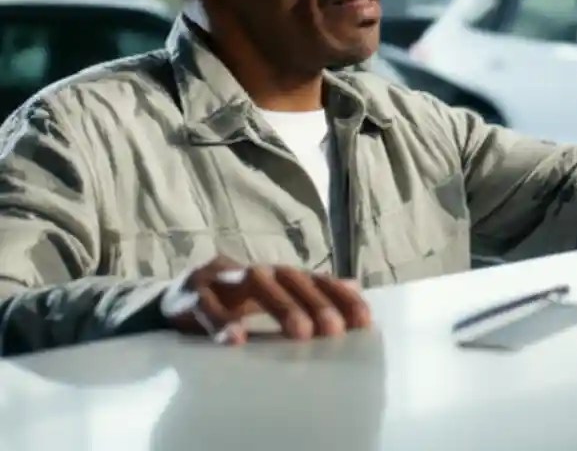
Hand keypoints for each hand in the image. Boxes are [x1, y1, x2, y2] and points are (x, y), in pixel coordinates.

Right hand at [159, 256, 372, 345]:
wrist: (175, 297)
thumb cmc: (234, 299)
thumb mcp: (275, 294)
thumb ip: (312, 291)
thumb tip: (355, 286)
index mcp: (278, 275)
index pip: (316, 280)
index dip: (341, 297)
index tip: (364, 321)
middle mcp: (256, 272)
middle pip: (290, 280)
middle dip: (315, 303)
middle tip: (334, 330)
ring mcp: (223, 280)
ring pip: (255, 284)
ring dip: (280, 306)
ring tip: (300, 333)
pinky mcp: (192, 296)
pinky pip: (207, 306)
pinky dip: (221, 322)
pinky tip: (234, 341)